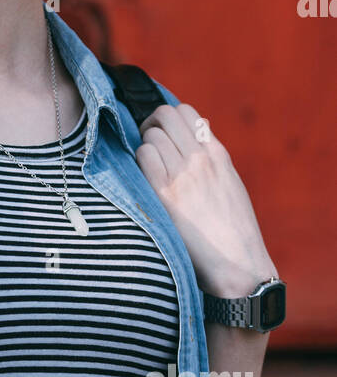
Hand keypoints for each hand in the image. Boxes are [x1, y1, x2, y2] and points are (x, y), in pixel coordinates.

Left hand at [135, 103, 277, 296]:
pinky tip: (143, 178)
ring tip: (146, 166)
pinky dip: (139, 160)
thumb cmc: (233, 230)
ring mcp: (183, 175)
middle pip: (165, 115)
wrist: (238, 264)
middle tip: (146, 144)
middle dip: (151, 124)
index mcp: (218, 155)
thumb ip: (212, 159)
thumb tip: (197, 133)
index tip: (163, 134)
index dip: (169, 118)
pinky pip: (144, 156)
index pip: (187, 112)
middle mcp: (201, 159)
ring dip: (144, 145)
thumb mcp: (230, 184)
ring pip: (152, 135)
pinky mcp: (166, 194)